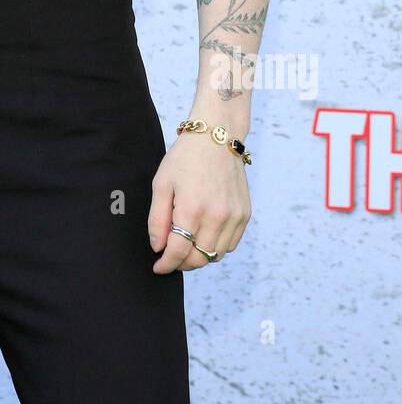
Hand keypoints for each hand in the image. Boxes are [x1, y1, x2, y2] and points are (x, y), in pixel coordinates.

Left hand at [147, 129, 250, 273]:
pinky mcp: (245, 214)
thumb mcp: (162, 183)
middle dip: (181, 264)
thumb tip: (158, 247)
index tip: (158, 268)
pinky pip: (230, 244)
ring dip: (199, 257)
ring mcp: (234, 216)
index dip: (166, 264)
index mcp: (192, 209)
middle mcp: (217, 216)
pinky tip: (204, 235)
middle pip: (199, 259)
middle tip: (170, 258)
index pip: (178, 251)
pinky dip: (216, 247)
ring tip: (186, 245)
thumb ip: (158, 219)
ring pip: (216, 255)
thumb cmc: (185, 158)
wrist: (217, 136)